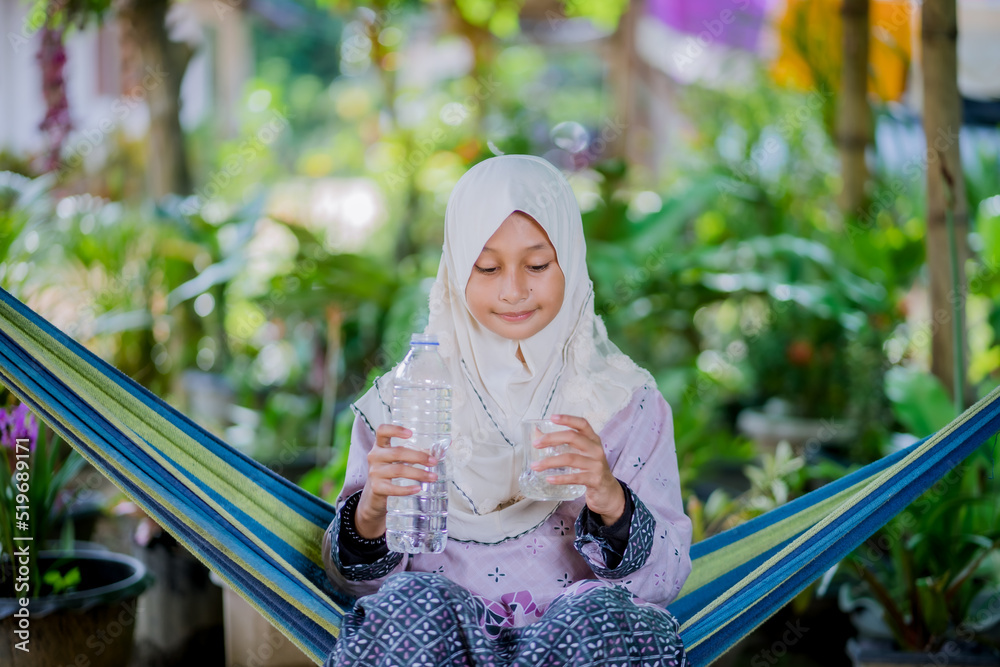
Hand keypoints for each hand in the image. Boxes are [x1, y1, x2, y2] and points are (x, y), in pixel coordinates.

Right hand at [355, 424, 438, 538]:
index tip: (411, 433)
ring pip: (398, 470)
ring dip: (418, 473)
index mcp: (380, 445)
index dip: (395, 430)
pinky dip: (407, 489)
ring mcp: (375, 472)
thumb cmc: (391, 471)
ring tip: (433, 477)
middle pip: (397, 452)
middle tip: (434, 461)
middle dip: (418, 457)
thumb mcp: (399, 459)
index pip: (382, 431)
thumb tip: (445, 445)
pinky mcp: (377, 488)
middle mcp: (375, 456)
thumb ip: (418, 451)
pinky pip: (393, 488)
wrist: (375, 494)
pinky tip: (418, 489)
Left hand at [531, 414, 624, 524]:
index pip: (582, 424)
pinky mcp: (595, 479)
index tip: (552, 418)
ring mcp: (596, 464)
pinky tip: (549, 478)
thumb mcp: (580, 453)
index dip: (567, 419)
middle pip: (573, 437)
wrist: (607, 491)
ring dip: (550, 462)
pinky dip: (560, 478)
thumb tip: (536, 433)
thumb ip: (562, 443)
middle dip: (552, 439)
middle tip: (536, 444)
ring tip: (535, 466)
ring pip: (570, 458)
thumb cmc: (589, 468)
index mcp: (593, 439)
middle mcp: (596, 449)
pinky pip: (575, 477)